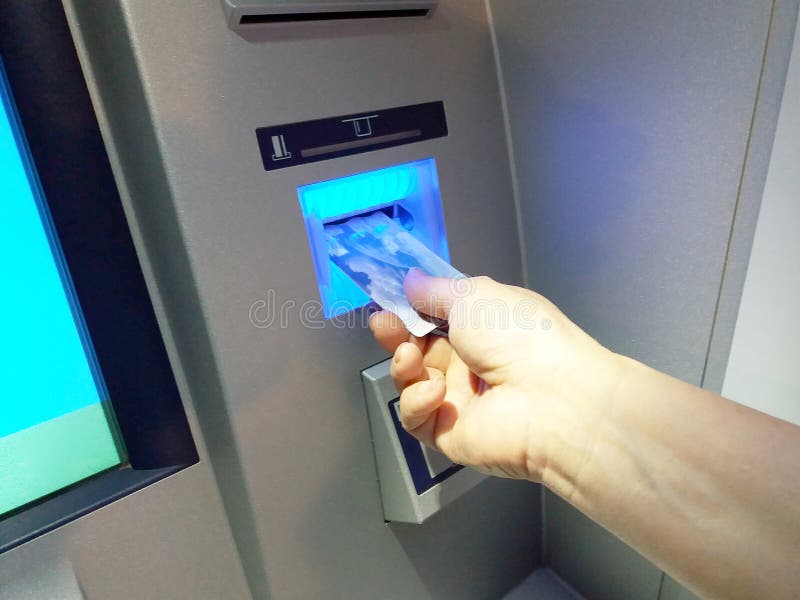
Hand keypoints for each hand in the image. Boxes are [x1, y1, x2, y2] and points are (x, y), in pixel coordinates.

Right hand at [370, 270, 621, 481]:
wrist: (551, 398)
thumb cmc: (518, 335)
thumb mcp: (474, 296)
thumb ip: (435, 290)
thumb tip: (410, 279)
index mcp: (483, 327)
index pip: (436, 318)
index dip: (410, 309)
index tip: (387, 300)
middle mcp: (471, 363)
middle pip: (418, 349)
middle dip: (396, 335)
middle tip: (383, 324)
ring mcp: (459, 400)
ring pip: (411, 382)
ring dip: (404, 366)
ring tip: (410, 357)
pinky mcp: (449, 434)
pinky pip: (416, 418)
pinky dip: (418, 401)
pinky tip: (436, 392)